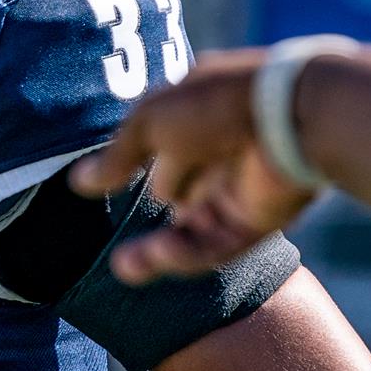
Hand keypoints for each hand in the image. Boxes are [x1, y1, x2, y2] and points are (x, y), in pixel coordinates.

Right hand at [67, 49, 318, 283]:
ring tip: (124, 267)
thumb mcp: (152, 120)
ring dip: (156, 250)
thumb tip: (78, 182)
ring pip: (190, 229)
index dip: (133, 161)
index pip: (161, 145)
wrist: (292, 118)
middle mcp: (220, 154)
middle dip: (146, 214)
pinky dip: (182, 255)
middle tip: (112, 239)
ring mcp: (239, 189)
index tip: (103, 183)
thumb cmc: (219, 103)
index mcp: (199, 116)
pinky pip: (213, 245)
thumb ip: (118, 156)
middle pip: (175, 194)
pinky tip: (151, 259)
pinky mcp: (258, 221)